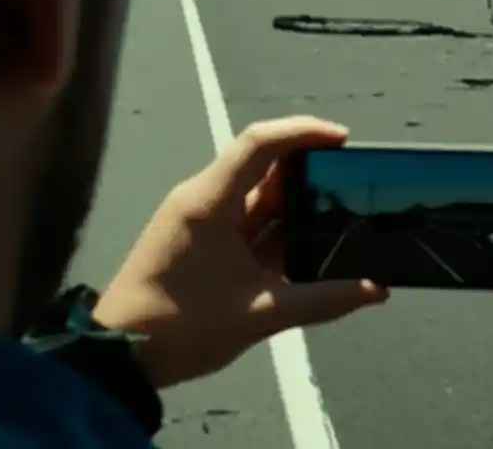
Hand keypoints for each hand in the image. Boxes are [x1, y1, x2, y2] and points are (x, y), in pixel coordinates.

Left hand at [92, 116, 388, 387]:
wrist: (116, 361)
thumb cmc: (178, 329)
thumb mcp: (259, 314)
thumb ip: (323, 299)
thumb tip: (376, 291)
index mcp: (208, 203)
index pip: (259, 143)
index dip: (304, 132)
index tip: (343, 140)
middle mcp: (202, 201)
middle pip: (264, 167)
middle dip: (309, 171)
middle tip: (351, 183)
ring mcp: (200, 222)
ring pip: (258, 197)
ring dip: (296, 206)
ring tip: (338, 218)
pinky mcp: (201, 243)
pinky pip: (248, 223)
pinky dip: (279, 230)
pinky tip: (307, 247)